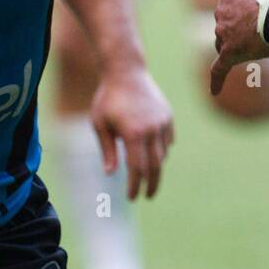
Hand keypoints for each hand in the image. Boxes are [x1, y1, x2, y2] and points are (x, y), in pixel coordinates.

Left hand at [91, 64, 174, 199]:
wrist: (126, 71)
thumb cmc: (108, 98)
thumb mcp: (99, 124)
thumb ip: (107, 150)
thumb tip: (111, 173)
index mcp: (133, 134)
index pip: (136, 169)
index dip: (134, 185)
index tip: (132, 197)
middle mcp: (152, 130)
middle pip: (155, 166)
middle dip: (151, 184)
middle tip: (147, 196)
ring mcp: (163, 123)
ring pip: (162, 154)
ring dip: (154, 167)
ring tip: (145, 174)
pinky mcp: (168, 117)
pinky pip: (167, 141)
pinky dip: (161, 150)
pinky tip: (152, 154)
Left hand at [210, 0, 268, 95]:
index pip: (229, 12)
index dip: (240, 19)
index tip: (253, 20)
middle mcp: (220, 16)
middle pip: (224, 30)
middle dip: (236, 34)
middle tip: (255, 35)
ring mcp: (223, 35)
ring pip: (223, 46)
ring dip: (236, 48)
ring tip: (256, 48)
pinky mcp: (229, 53)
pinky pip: (218, 69)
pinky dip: (216, 80)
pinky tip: (214, 92)